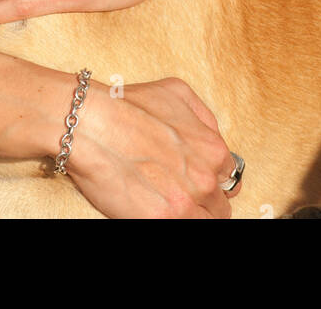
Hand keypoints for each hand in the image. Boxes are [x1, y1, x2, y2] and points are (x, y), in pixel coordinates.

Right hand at [67, 76, 241, 218]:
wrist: (92, 125)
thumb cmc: (129, 105)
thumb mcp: (176, 92)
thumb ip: (204, 117)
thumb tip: (213, 136)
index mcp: (213, 149)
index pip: (228, 178)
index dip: (211, 179)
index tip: (196, 181)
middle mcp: (205, 178)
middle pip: (218, 206)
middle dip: (203, 201)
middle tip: (179, 194)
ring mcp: (185, 203)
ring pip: (204, 222)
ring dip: (190, 215)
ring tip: (168, 204)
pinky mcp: (162, 220)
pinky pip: (182, 227)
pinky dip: (172, 220)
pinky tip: (156, 210)